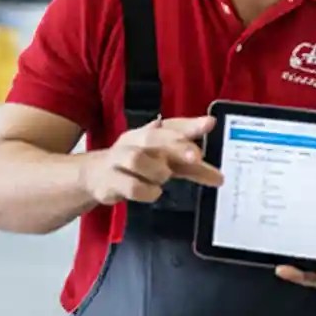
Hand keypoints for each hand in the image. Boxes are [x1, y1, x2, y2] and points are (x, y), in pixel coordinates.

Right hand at [80, 116, 222, 204]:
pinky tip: (153, 192)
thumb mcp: (165, 163)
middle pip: (153, 138)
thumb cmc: (138, 167)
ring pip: (137, 159)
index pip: (171, 125)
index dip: (190, 124)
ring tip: (164, 176)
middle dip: (175, 145)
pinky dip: (146, 190)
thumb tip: (220, 178)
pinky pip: (130, 186)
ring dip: (156, 170)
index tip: (211, 123)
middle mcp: (133, 141)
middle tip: (196, 156)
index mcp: (149, 133)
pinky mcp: (110, 181)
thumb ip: (191, 169)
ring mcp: (118, 159)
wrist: (96, 176)